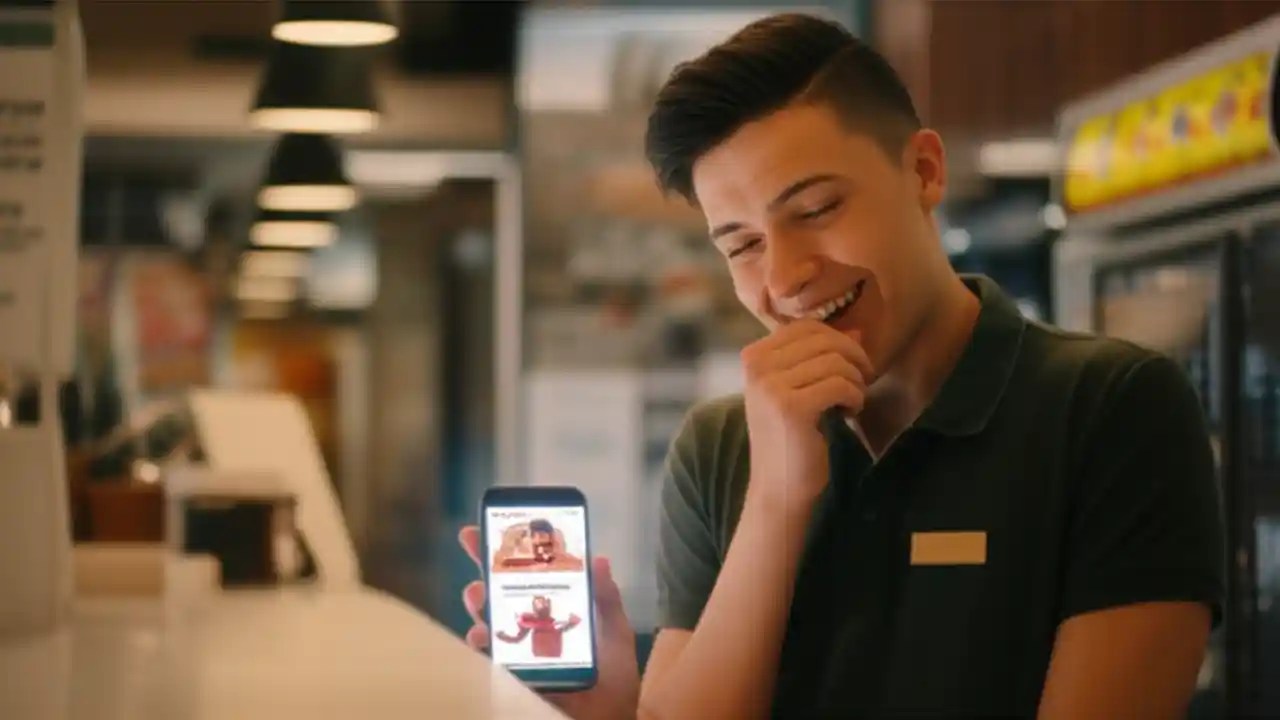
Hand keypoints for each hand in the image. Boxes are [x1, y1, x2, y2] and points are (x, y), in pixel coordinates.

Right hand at [459, 526, 639, 719]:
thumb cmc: (613, 680)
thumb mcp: (615, 635)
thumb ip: (607, 600)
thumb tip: (599, 559)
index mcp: (556, 609)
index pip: (530, 573)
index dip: (512, 548)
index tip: (497, 523)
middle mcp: (531, 625)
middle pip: (501, 589)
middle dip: (484, 562)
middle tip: (472, 540)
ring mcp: (518, 650)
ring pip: (488, 618)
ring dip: (479, 601)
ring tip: (478, 591)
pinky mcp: (512, 676)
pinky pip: (488, 657)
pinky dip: (481, 643)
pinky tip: (481, 634)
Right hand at [740, 320, 871, 508]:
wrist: (778, 489)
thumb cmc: (790, 438)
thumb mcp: (799, 389)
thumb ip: (820, 357)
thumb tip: (857, 329)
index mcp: (753, 356)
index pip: (806, 327)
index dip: (839, 341)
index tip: (851, 368)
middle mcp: (756, 366)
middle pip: (823, 339)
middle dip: (854, 358)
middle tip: (862, 383)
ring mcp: (770, 386)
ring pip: (835, 361)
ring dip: (855, 382)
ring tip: (851, 403)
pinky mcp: (791, 407)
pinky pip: (840, 384)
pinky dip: (854, 398)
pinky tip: (848, 414)